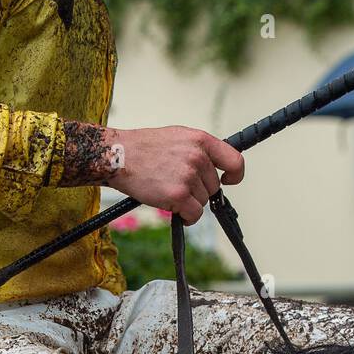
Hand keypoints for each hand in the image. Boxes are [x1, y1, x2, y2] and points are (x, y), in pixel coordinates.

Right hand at [105, 126, 243, 223]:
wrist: (118, 155)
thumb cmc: (143, 148)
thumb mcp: (177, 137)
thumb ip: (198, 149)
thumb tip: (213, 168)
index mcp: (200, 140)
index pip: (234, 160)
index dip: (235, 175)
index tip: (228, 180)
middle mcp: (197, 157)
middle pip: (213, 187)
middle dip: (198, 190)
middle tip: (178, 185)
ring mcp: (188, 176)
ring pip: (203, 201)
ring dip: (189, 202)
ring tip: (168, 190)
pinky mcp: (178, 195)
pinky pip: (194, 214)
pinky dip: (187, 217)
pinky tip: (174, 209)